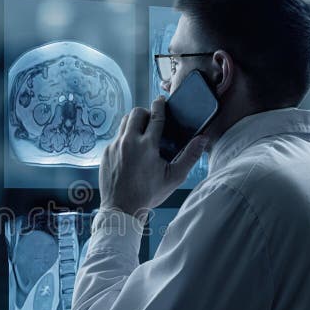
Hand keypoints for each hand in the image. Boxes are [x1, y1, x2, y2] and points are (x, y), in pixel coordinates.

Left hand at [98, 96, 207, 219]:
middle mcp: (129, 142)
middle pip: (136, 113)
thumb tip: (202, 140)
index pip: (156, 116)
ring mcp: (114, 147)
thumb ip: (190, 156)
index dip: (160, 106)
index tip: (162, 101)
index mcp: (147, 145)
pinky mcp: (106, 153)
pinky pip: (115, 138)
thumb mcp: (174, 177)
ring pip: (123, 123)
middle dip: (145, 112)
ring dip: (134, 123)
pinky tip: (131, 151)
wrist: (121, 208)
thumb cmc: (149, 194)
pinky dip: (124, 139)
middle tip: (152, 121)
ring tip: (141, 132)